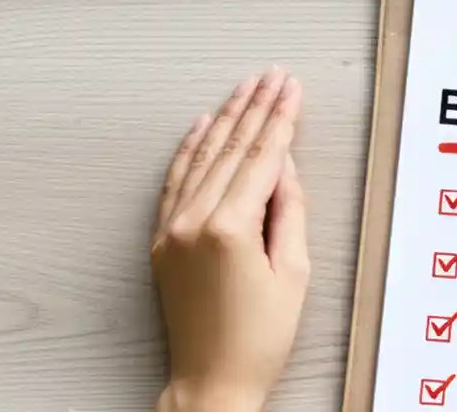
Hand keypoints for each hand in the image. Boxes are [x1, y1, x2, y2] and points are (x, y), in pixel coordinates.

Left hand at [151, 67, 309, 411]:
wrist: (211, 380)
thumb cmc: (259, 337)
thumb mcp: (293, 272)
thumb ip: (289, 211)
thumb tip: (284, 166)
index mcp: (231, 228)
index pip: (262, 157)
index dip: (280, 119)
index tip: (291, 89)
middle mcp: (194, 221)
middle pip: (231, 148)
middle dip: (255, 106)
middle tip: (273, 76)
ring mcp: (172, 229)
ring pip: (202, 157)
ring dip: (226, 117)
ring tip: (245, 87)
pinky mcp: (162, 240)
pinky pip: (176, 180)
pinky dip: (189, 149)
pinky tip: (201, 125)